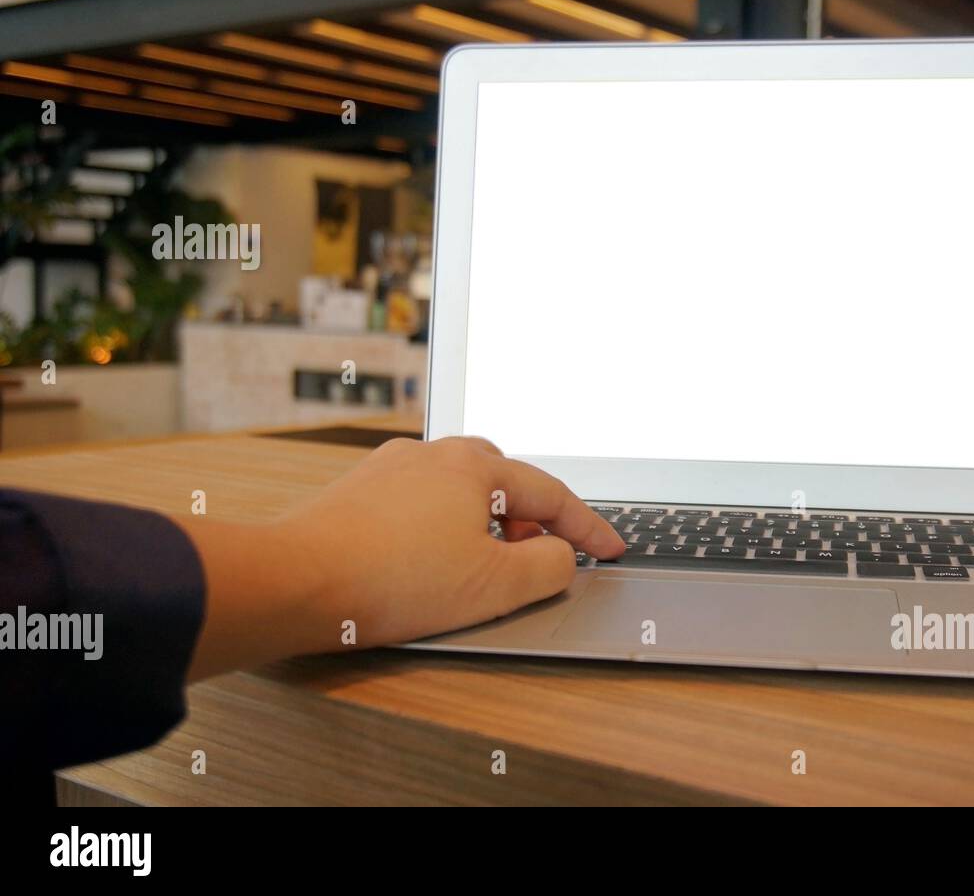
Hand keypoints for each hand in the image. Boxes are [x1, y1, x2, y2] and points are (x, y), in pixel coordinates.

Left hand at [181, 436, 624, 678]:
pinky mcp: (356, 494)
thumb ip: (549, 568)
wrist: (295, 581)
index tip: (609, 550)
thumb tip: (562, 556)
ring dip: (485, 524)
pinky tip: (430, 563)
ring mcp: (390, 470)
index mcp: (476, 467)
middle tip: (544, 557)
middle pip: (504, 481)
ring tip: (487, 565)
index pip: (549, 494)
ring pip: (458, 491)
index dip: (587, 528)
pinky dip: (442, 528)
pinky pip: (418, 504)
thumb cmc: (393, 580)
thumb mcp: (495, 586)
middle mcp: (433, 455)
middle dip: (531, 518)